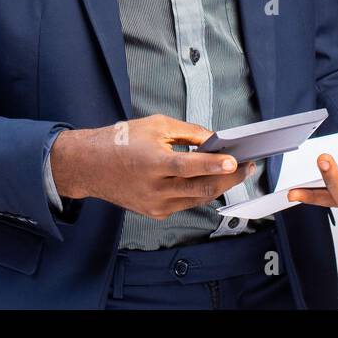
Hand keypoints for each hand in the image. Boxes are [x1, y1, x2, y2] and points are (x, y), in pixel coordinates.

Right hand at [51, 114, 255, 219]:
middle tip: (246, 167)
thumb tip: (214, 140)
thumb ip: (188, 132)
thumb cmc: (121, 141)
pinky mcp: (155, 212)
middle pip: (201, 188)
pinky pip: (185, 203)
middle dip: (228, 179)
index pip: (190, 166)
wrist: (91, 165)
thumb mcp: (155, 125)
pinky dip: (199, 192)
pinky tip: (208, 180)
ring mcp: (156, 204)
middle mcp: (155, 188)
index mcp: (153, 163)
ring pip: (197, 199)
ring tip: (233, 173)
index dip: (215, 165)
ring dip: (218, 186)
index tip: (235, 161)